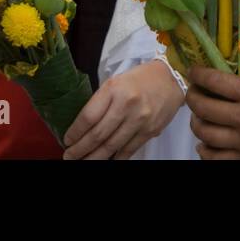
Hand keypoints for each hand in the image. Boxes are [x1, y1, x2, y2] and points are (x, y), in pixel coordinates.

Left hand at [63, 59, 182, 158]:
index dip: (75, 133)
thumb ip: (101, 103)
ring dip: (94, 158)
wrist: (171, 78)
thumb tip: (83, 128)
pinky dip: (115, 158)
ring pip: (111, 146)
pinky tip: (106, 161)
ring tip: (83, 162)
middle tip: (70, 156)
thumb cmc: (140, 79)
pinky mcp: (150, 131)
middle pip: (98, 135)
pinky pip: (128, 150)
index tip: (67, 140)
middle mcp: (127, 105)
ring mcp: (140, 120)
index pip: (88, 117)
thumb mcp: (116, 83)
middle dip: (80, 150)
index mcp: (114, 89)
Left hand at [186, 67, 239, 159]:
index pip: (216, 82)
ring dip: (196, 121)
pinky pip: (214, 157)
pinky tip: (205, 142)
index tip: (193, 71)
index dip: (199, 74)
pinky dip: (204, 149)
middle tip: (193, 91)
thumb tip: (239, 71)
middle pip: (203, 107)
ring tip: (199, 115)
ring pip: (204, 133)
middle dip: (192, 96)